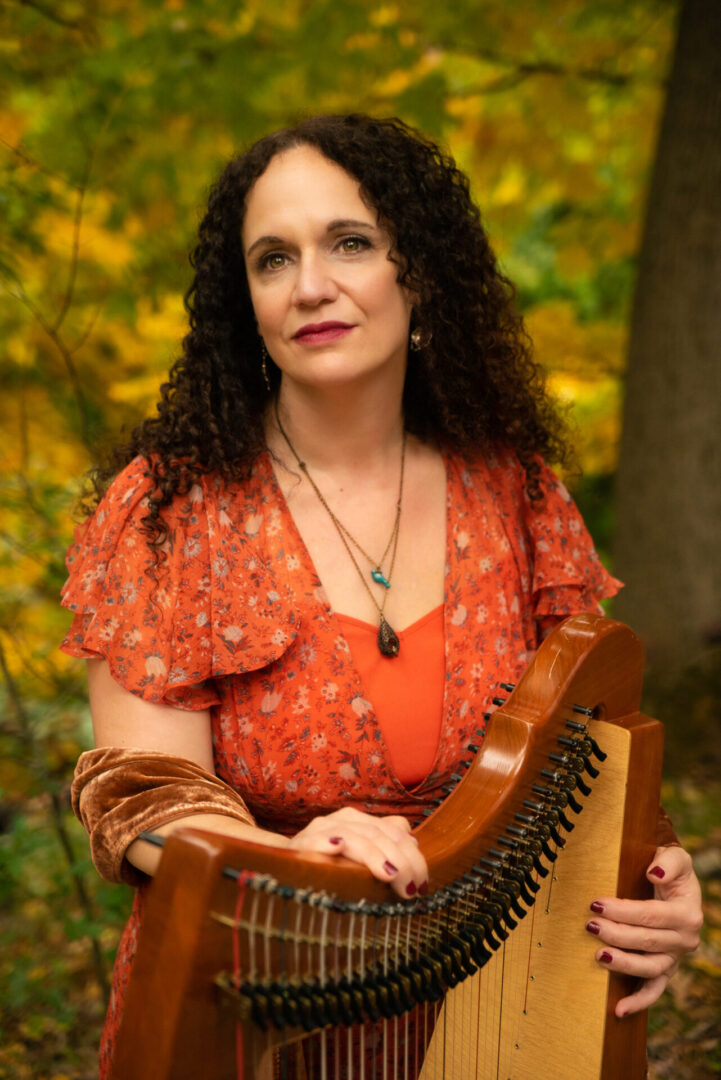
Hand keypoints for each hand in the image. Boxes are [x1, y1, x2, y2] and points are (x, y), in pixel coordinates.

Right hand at [288, 807, 427, 898]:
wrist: (285, 873)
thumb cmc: (331, 871)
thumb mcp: (364, 861)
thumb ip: (387, 847)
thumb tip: (413, 842)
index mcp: (360, 821)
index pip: (395, 831)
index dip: (413, 856)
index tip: (421, 885)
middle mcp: (341, 820)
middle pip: (379, 834)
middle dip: (400, 861)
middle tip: (411, 889)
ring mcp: (319, 830)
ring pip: (355, 837)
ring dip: (375, 857)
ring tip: (391, 876)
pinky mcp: (299, 845)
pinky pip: (315, 841)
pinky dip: (325, 842)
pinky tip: (336, 847)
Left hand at [585, 845, 702, 1016]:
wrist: (673, 884)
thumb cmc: (669, 868)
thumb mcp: (674, 856)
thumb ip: (668, 861)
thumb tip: (655, 873)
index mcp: (687, 913)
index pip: (651, 915)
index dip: (623, 911)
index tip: (596, 903)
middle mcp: (685, 939)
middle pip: (647, 941)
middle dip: (615, 934)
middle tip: (589, 924)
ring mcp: (674, 958)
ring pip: (649, 968)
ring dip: (622, 964)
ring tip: (597, 955)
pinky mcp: (665, 970)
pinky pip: (654, 990)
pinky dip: (638, 1002)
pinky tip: (618, 1010)